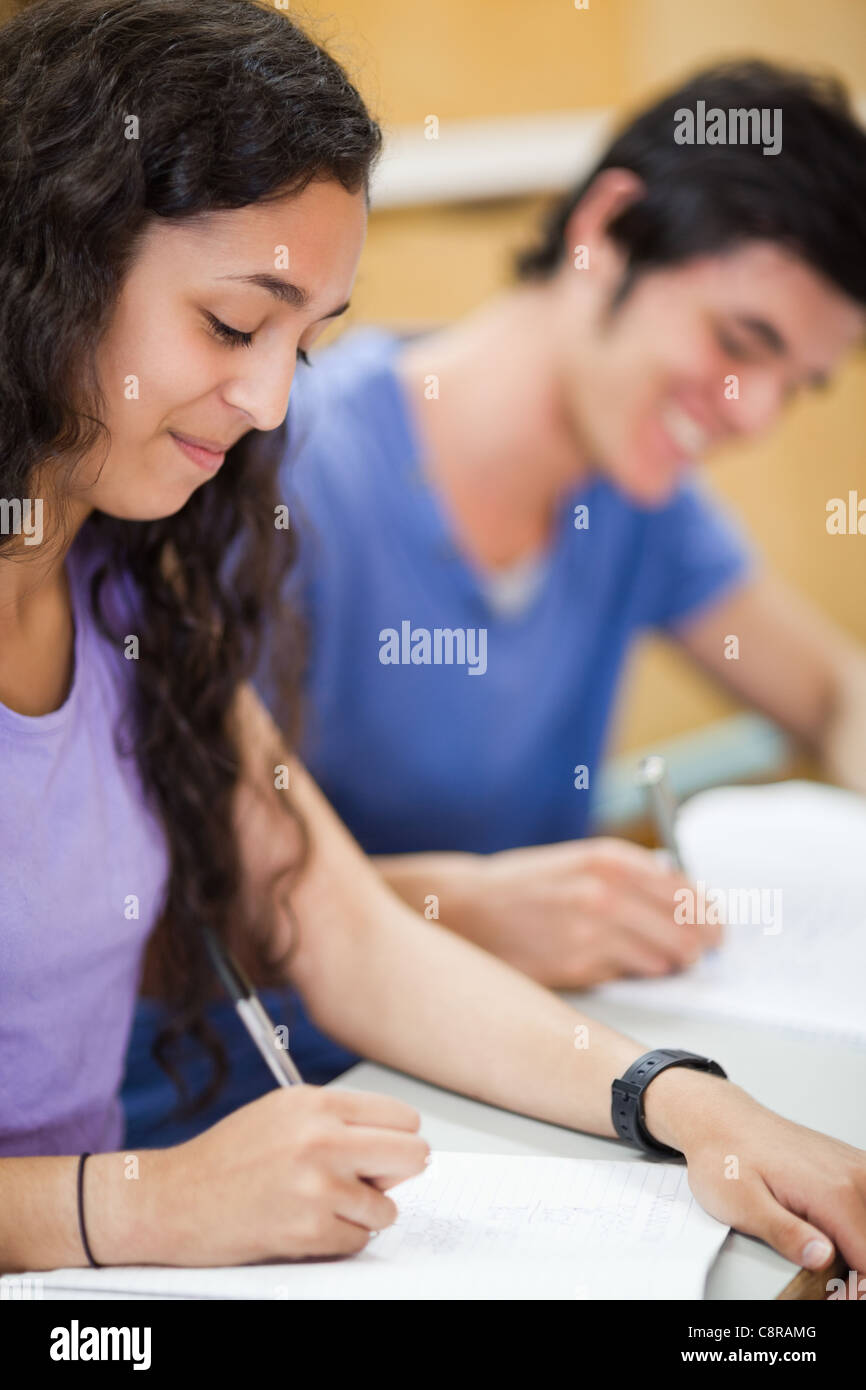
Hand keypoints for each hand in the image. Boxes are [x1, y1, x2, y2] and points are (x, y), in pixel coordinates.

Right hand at [110, 1087, 428, 1266]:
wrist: (174, 1199)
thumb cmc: (226, 1157)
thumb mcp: (283, 1112)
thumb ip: (338, 1121)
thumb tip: (394, 1143)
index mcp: (316, 1103)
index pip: (402, 1117)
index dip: (399, 1138)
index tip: (388, 1151)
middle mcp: (321, 1140)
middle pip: (412, 1156)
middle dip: (397, 1174)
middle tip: (375, 1181)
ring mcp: (316, 1187)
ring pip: (387, 1208)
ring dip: (363, 1213)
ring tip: (324, 1204)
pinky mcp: (308, 1231)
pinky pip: (358, 1241)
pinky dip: (339, 1239)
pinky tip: (307, 1225)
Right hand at [464, 838, 719, 987]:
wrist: (470, 909)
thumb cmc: (528, 884)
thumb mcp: (581, 861)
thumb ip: (632, 876)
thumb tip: (687, 904)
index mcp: (609, 859)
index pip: (685, 892)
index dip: (708, 915)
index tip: (715, 929)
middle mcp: (604, 893)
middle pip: (684, 932)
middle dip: (697, 946)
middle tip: (698, 953)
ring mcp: (592, 933)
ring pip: (661, 960)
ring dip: (664, 964)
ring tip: (651, 957)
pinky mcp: (579, 967)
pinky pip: (627, 976)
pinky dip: (628, 973)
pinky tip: (610, 961)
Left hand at [644, 1067, 865, 1285]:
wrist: (720, 1120)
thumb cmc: (725, 1157)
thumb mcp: (743, 1205)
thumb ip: (786, 1235)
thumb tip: (822, 1258)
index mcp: (833, 1192)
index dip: (852, 1288)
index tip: (833, 1293)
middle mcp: (854, 1175)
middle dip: (855, 1268)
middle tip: (817, 1269)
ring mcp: (856, 1167)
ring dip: (855, 1245)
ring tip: (816, 1246)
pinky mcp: (852, 1165)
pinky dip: (856, 1223)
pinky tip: (829, 1227)